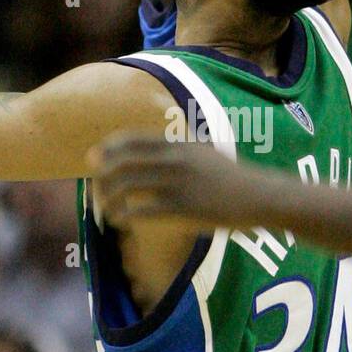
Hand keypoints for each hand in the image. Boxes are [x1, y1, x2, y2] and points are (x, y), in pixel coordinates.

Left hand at [88, 131, 247, 229]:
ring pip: (127, 186)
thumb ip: (176, 142)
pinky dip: (124, 215)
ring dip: (108, 198)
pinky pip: (141, 211)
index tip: (93, 158)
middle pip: (122, 163)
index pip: (130, 139)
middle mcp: (173, 160)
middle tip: (94, 187)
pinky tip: (119, 220)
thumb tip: (152, 132)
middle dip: (101, 175)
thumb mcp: (201, 148)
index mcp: (176, 143)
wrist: (258, 196)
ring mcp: (177, 184)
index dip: (107, 148)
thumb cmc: (227, 175)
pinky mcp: (183, 209)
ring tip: (104, 207)